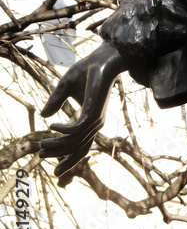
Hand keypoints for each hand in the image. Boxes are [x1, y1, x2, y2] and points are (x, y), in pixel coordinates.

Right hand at [39, 42, 126, 180]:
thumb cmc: (86, 72)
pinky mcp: (93, 113)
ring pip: (74, 142)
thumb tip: (43, 116)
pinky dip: (63, 130)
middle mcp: (94, 123)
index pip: (80, 146)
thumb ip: (55, 102)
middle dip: (59, 156)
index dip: (67, 158)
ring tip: (41, 145)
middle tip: (41, 156)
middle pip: (77, 149)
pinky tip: (52, 125)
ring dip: (57, 145)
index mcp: (89, 121)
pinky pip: (77, 129)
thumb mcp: (65, 88)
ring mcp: (95, 120)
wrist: (102, 60)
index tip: (54, 169)